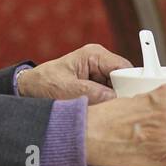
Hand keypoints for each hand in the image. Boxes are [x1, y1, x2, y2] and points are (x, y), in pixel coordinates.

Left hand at [16, 43, 130, 103]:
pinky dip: (108, 103)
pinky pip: (110, 94)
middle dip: (123, 93)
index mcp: (94, 55)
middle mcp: (99, 61)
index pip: (123, 67)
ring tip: (106, 111)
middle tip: (120, 109)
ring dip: (114, 100)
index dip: (132, 82)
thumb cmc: (44, 83)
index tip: (135, 97)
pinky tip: (102, 111)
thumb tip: (113, 98)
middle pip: (124, 78)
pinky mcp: (96, 84)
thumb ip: (91, 93)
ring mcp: (99, 73)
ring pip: (119, 88)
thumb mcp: (66, 89)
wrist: (30, 88)